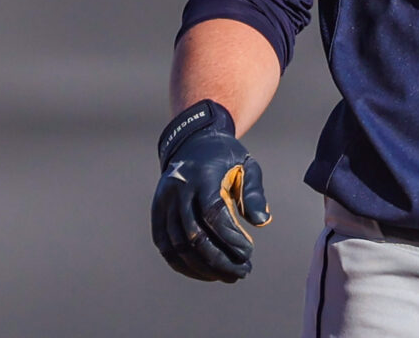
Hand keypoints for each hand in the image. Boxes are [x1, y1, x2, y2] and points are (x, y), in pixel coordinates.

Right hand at [151, 100, 270, 281]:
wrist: (193, 142)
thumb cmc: (225, 157)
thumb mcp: (247, 165)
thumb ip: (254, 193)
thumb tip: (262, 222)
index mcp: (202, 176)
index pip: (213, 214)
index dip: (230, 238)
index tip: (248, 253)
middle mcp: (178, 190)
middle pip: (194, 236)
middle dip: (219, 259)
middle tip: (242, 272)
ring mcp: (163, 202)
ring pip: (177, 245)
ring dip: (202, 267)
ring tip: (227, 276)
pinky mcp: (156, 212)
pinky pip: (165, 246)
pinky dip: (183, 263)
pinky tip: (204, 272)